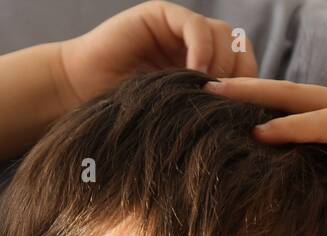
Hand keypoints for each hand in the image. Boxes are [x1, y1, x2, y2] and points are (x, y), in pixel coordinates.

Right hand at [56, 1, 257, 109]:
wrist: (77, 91)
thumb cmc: (121, 113)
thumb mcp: (172, 116)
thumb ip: (201, 112)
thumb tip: (243, 130)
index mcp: (201, 66)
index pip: (242, 67)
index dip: (249, 87)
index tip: (241, 114)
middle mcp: (193, 43)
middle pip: (239, 47)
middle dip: (242, 75)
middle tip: (229, 103)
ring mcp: (178, 27)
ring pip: (223, 34)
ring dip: (223, 64)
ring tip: (209, 91)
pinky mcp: (160, 15)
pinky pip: (195, 26)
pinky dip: (202, 50)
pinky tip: (195, 75)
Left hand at [204, 78, 326, 221]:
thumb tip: (297, 198)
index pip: (289, 110)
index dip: (255, 107)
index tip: (220, 109)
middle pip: (283, 96)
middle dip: (243, 89)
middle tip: (204, 85)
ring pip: (295, 100)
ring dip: (255, 98)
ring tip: (217, 96)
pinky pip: (320, 123)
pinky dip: (290, 127)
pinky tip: (261, 130)